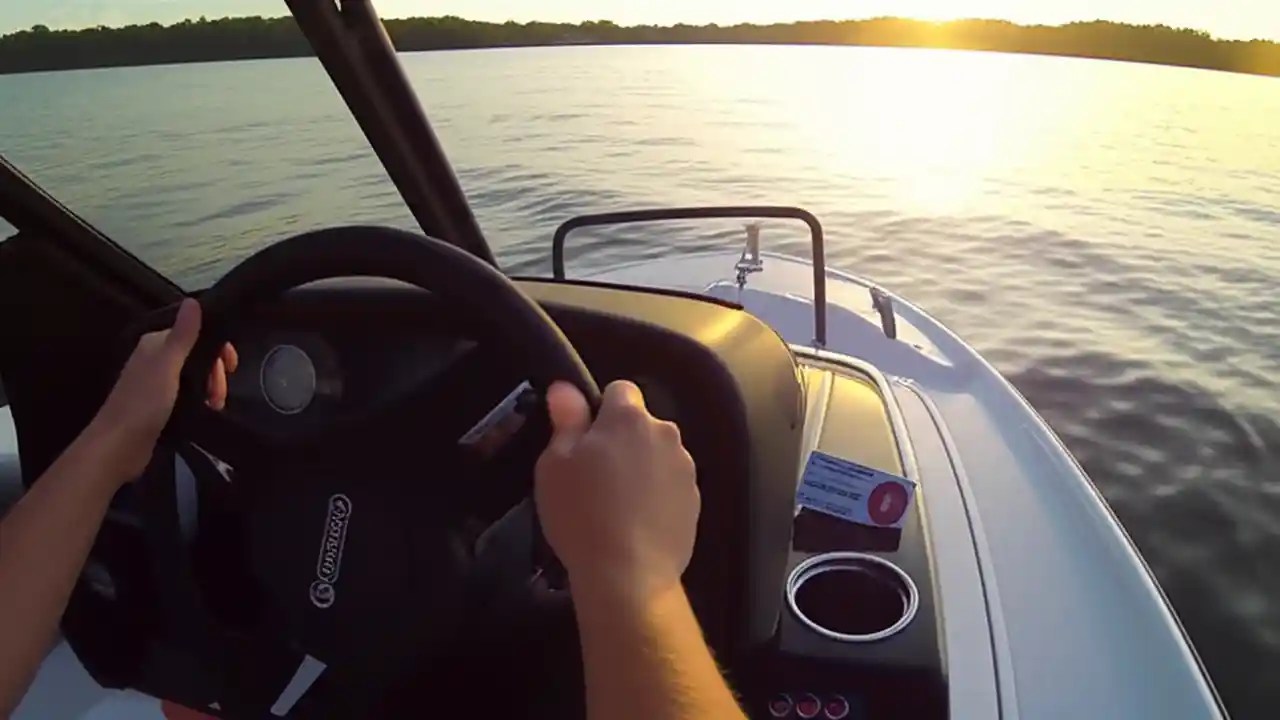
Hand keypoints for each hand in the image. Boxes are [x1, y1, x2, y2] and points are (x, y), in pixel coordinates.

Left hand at [86, 298, 237, 482]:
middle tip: (219, 395)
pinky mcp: (160, 405)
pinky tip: (205, 411)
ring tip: (215, 406)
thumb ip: (183, 335)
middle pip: (197, 355)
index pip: (195, 333)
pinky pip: (188, 395)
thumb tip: (195, 301)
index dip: (217, 347)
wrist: (118, 447)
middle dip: (215, 372)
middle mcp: (155, 359)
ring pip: (195, 376)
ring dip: (210, 388)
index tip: (232, 367)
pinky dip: (200, 401)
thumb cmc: (143, 403)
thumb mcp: (168, 366)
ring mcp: (157, 383)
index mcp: (156, 344)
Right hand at [534, 380, 699, 601]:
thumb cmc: (582, 513)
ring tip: (617, 504)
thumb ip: (566, 420)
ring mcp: (685, 468)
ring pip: (658, 455)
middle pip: (641, 424)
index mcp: (629, 418)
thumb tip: (565, 387)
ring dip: (642, 466)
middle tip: (595, 475)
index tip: (585, 439)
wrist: (628, 573)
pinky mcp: (696, 500)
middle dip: (623, 440)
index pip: (620, 389)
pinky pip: (671, 484)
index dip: (601, 410)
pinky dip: (657, 494)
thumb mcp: (555, 465)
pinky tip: (637, 522)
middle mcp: (665, 434)